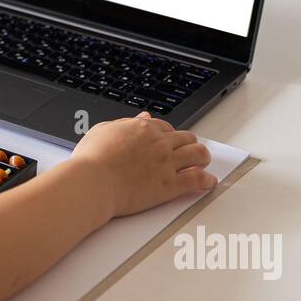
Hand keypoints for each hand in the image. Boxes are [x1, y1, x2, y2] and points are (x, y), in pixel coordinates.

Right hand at [70, 113, 216, 218]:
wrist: (93, 182)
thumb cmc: (91, 160)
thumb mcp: (102, 130)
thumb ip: (124, 122)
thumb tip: (142, 116)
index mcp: (142, 128)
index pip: (165, 127)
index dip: (169, 134)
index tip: (169, 140)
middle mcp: (159, 142)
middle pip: (186, 138)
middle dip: (189, 143)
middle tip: (189, 151)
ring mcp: (167, 163)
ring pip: (198, 154)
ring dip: (203, 158)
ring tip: (203, 163)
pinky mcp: (170, 184)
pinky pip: (197, 179)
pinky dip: (207, 180)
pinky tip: (209, 182)